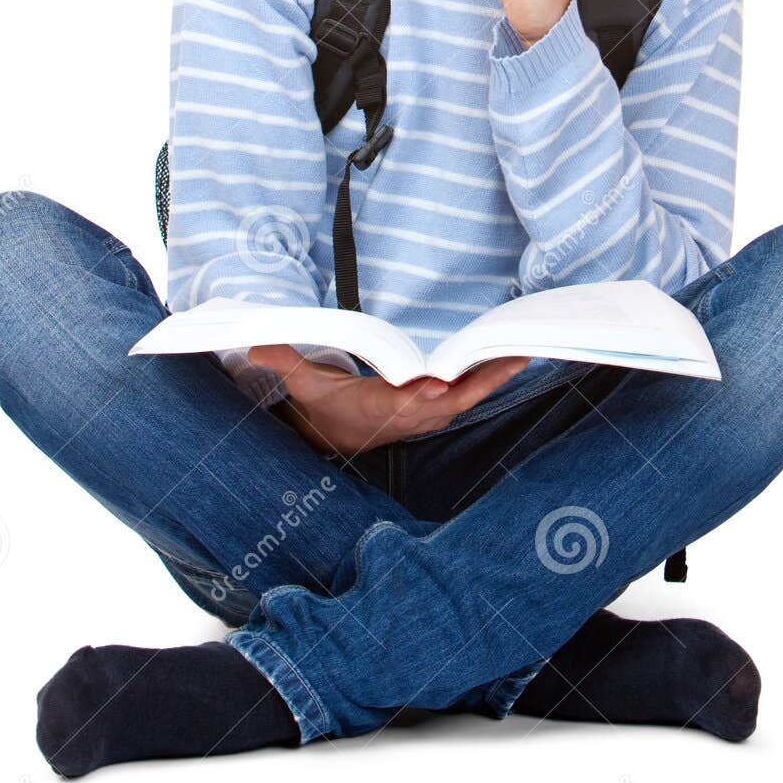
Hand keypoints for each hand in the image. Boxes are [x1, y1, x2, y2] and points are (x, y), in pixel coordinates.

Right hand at [246, 345, 531, 456]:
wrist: (341, 437)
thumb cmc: (326, 405)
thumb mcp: (303, 385)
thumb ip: (285, 362)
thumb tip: (256, 344)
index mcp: (378, 407)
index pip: (402, 402)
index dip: (419, 395)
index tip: (437, 384)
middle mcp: (410, 413)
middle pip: (451, 400)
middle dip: (481, 381)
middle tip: (512, 356)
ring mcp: (429, 414)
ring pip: (469, 396)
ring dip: (497, 376)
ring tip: (525, 349)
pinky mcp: (440, 407)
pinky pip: (472, 392)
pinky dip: (493, 376)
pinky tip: (515, 356)